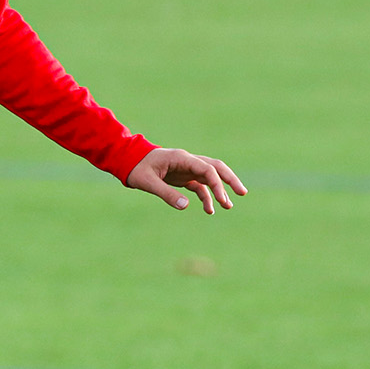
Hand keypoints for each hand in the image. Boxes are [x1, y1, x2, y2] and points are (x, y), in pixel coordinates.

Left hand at [125, 147, 245, 213]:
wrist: (127, 160)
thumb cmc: (137, 168)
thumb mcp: (148, 182)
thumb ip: (167, 193)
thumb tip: (186, 206)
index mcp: (181, 158)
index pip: (206, 168)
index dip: (217, 183)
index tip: (222, 199)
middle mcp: (187, 161)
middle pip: (215, 167)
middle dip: (230, 179)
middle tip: (242, 193)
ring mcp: (186, 168)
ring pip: (210, 176)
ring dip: (220, 189)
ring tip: (228, 206)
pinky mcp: (182, 176)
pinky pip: (199, 185)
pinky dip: (206, 196)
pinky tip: (209, 210)